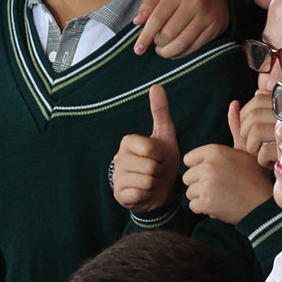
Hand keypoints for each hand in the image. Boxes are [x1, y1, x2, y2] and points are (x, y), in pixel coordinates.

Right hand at [111, 84, 179, 211]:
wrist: (161, 189)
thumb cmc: (163, 161)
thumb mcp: (164, 136)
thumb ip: (160, 112)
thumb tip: (156, 86)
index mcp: (127, 142)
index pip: (150, 148)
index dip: (160, 155)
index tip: (159, 156)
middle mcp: (118, 158)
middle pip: (149, 166)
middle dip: (158, 171)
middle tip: (156, 171)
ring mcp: (117, 177)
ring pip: (145, 181)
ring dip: (154, 184)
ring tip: (152, 181)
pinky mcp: (119, 194)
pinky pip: (138, 194)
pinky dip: (146, 195)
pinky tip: (145, 192)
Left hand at [134, 0, 228, 58]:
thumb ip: (149, 5)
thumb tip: (137, 21)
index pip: (156, 19)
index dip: (145, 37)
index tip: (138, 50)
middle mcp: (192, 3)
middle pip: (168, 34)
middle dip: (158, 43)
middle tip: (157, 43)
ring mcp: (205, 16)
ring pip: (182, 43)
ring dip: (168, 52)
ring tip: (163, 50)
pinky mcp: (214, 27)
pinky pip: (194, 47)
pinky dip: (181, 53)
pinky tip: (176, 51)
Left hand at [183, 101, 272, 222]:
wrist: (262, 205)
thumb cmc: (254, 176)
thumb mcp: (245, 149)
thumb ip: (235, 128)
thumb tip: (234, 103)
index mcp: (214, 150)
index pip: (189, 159)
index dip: (200, 168)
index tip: (216, 173)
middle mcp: (208, 165)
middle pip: (187, 176)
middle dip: (199, 184)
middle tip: (219, 187)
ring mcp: (206, 184)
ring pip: (189, 192)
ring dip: (201, 197)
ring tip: (220, 196)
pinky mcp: (206, 202)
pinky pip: (193, 206)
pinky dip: (203, 209)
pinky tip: (218, 206)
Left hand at [240, 91, 279, 166]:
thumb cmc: (281, 148)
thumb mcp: (266, 129)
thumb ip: (251, 116)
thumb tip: (234, 104)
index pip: (258, 100)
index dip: (245, 115)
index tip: (247, 129)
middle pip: (253, 116)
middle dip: (245, 133)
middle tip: (253, 145)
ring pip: (256, 132)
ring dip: (252, 148)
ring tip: (260, 154)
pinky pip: (264, 151)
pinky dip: (262, 160)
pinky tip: (269, 163)